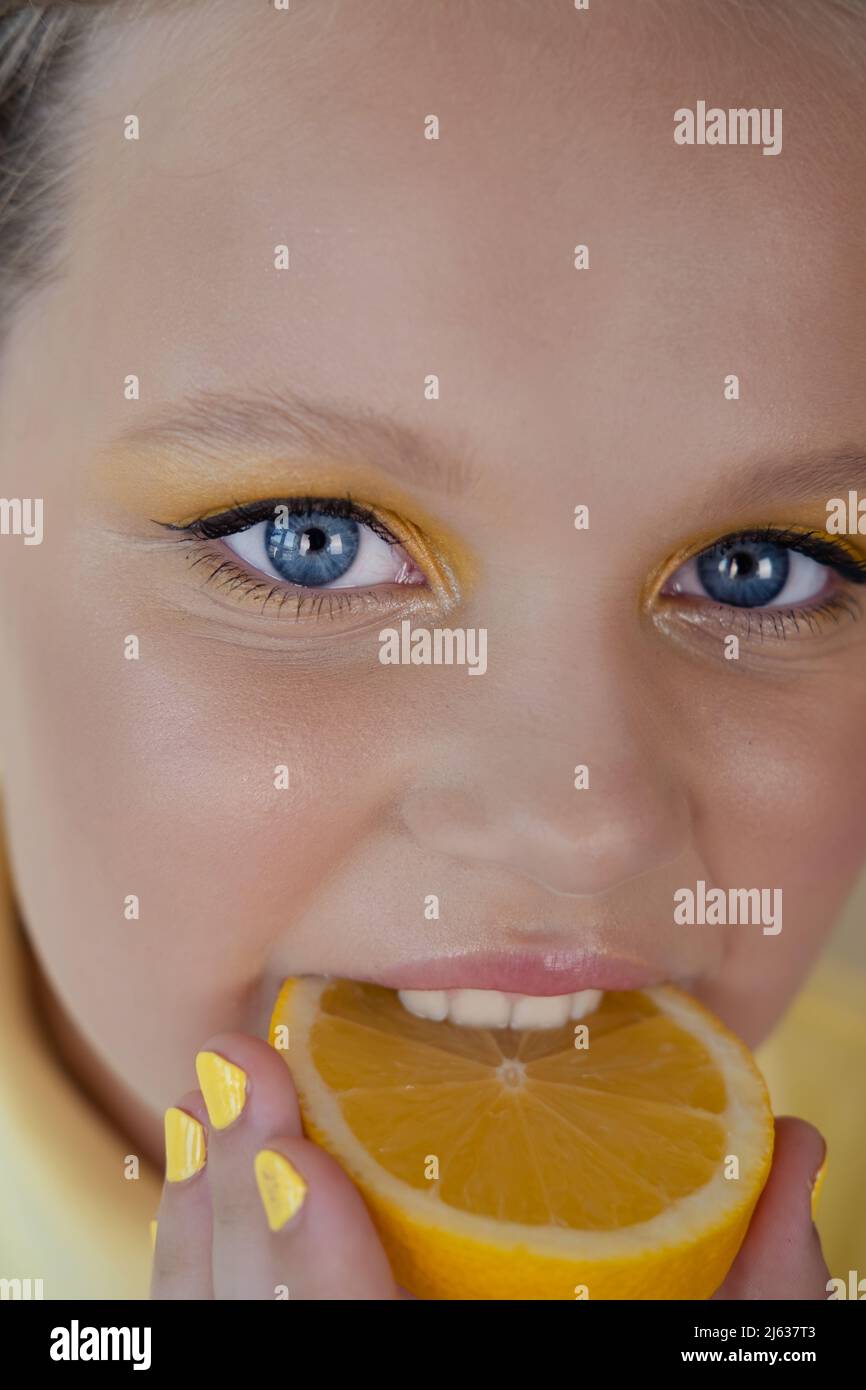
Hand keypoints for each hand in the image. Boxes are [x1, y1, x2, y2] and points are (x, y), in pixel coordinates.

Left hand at [151, 1045, 828, 1300]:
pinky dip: (190, 1264)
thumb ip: (750, 1287)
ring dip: (198, 1222)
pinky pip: (204, 1344)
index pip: (358, 1360)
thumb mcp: (696, 1371)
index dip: (318, 1273)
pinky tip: (196, 1185)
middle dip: (235, 1207)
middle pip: (261, 1335)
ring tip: (206, 1108)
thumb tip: (791, 1149)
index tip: (293, 1160)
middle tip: (231, 1072)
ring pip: (212, 1336)